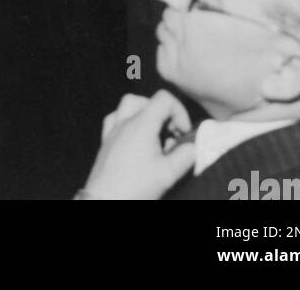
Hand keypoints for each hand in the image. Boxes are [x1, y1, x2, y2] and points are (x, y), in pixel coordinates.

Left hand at [80, 90, 195, 199]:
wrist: (106, 200)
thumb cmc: (136, 186)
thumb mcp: (168, 173)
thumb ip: (186, 156)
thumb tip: (194, 146)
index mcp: (141, 124)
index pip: (163, 98)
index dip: (179, 112)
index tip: (183, 133)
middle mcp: (125, 121)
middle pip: (146, 100)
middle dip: (163, 113)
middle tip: (171, 135)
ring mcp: (112, 129)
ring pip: (128, 105)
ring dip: (145, 113)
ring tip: (155, 135)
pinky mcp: (105, 140)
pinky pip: (115, 118)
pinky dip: (128, 121)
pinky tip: (135, 138)